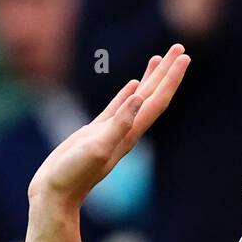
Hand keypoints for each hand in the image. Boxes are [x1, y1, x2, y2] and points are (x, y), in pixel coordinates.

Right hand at [27, 46, 189, 210]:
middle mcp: (127, 131)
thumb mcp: (97, 148)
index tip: (184, 57)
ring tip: (160, 59)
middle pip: (153, 96)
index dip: (171, 79)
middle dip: (167, 72)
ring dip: (151, 79)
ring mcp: (113, 131)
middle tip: (180, 48)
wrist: (57, 193)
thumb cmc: (73, 175)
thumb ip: (119, 125)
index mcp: (130, 133)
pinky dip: (129, 93)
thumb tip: (139, 98)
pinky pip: (119, 107)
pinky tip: (134, 85)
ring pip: (138, 99)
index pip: (157, 100)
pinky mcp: (98, 132)